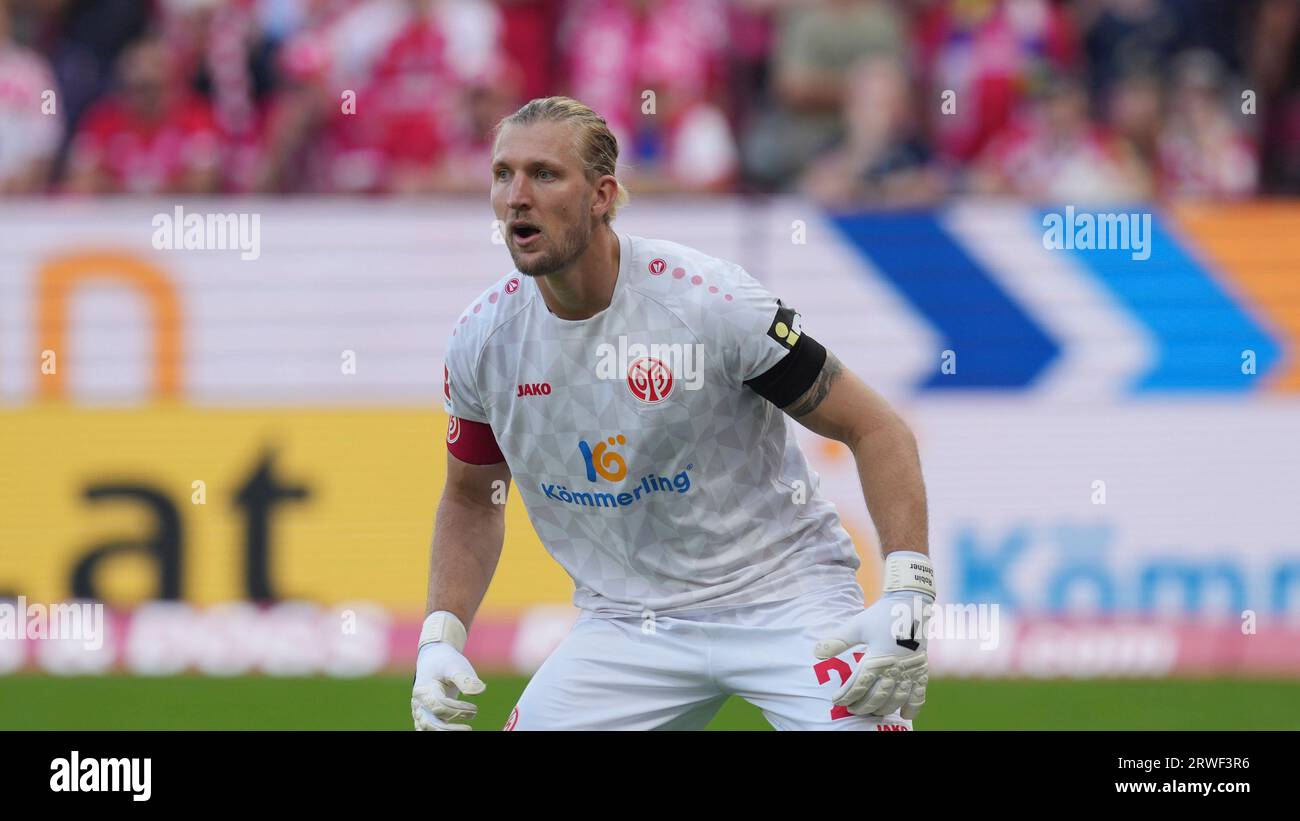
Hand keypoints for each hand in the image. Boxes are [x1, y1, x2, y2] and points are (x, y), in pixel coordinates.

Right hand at [411, 611, 484, 730]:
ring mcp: (420, 710)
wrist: (435, 658)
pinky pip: (427, 728)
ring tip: (465, 729)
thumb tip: (480, 691)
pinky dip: (438, 731)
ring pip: (427, 727)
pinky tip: (454, 730)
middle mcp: (419, 702)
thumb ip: (465, 679)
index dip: (458, 710)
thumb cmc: (446, 662)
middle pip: (429, 722)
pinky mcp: (425, 715)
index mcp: (424, 690)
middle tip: (469, 728)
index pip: (440, 706)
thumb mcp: (455, 666)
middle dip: (450, 728)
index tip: (474, 709)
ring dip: (445, 731)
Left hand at [812, 551, 934, 719]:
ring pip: (896, 698)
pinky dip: (913, 707)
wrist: (910, 604)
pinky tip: (905, 715)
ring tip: (871, 712)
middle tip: (851, 710)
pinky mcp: (921, 669)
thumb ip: (838, 640)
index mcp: (878, 657)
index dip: (847, 695)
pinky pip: (919, 694)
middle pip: (877, 696)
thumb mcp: (857, 626)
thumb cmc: (881, 615)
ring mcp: (910, 670)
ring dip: (883, 708)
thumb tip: (816, 652)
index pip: (859, 684)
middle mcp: (895, 667)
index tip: (836, 700)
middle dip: (862, 706)